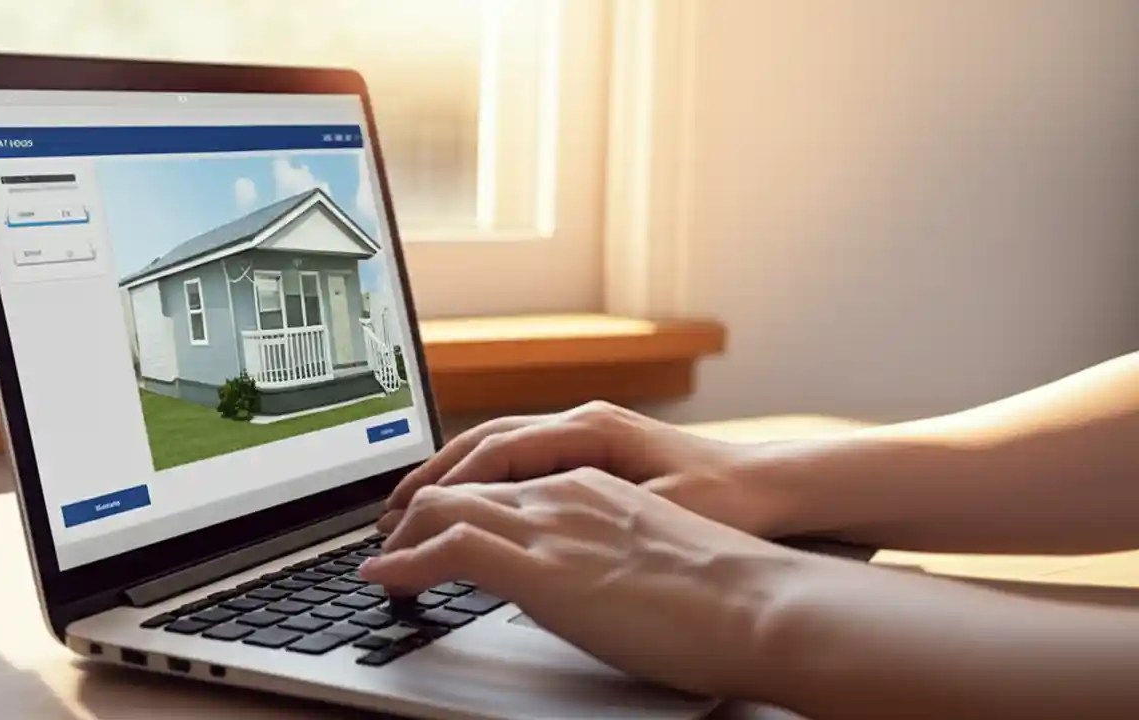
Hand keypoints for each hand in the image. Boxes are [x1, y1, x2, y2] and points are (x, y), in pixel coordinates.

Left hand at [360, 467, 799, 697]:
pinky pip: (447, 550)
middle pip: (464, 482)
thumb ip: (608, 548)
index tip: (432, 519)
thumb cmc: (722, 588)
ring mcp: (549, 524)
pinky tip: (385, 580)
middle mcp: (562, 490)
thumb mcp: (652, 549)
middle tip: (390, 536)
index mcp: (590, 483)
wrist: (757, 602)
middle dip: (416, 507)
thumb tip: (589, 575)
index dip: (457, 495)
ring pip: (446, 506)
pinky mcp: (540, 567)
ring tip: (381, 559)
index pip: (502, 475)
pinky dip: (405, 562)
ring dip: (404, 533)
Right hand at [380, 401, 780, 534]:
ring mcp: (586, 434)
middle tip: (389, 512)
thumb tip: (526, 527)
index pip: (496, 452)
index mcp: (590, 429)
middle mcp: (581, 422)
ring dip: (455, 476)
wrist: (774, 485)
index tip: (406, 515)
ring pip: (500, 447)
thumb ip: (593, 514)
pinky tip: (469, 505)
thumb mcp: (658, 511)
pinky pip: (522, 460)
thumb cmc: (726, 497)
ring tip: (413, 507)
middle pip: (486, 441)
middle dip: (434, 475)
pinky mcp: (594, 453)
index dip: (445, 485)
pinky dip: (486, 480)